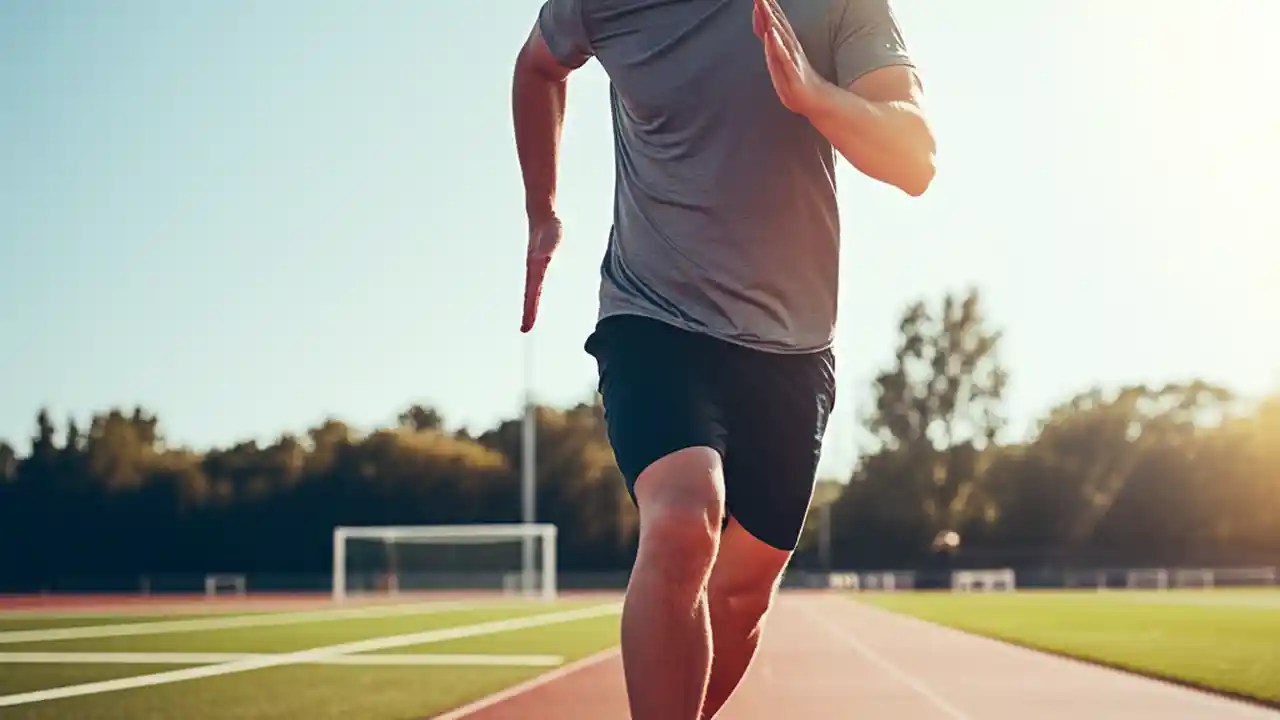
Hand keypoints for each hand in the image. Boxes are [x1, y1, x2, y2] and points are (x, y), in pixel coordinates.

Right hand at [521, 214, 562, 332]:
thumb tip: (545, 256)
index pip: (532, 294)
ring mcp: (537, 268)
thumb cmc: (548, 227)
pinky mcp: (542, 264)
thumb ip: (547, 248)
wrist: (542, 215)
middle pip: (530, 296)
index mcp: (535, 268)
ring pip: (533, 291)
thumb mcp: (550, 238)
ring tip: (529, 321)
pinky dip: (537, 295)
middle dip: (529, 312)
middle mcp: (534, 271)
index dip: (530, 310)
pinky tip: (540, 299)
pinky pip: (539, 284)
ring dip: (531, 305)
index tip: (526, 326)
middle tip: (525, 329)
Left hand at [753, 0, 826, 115]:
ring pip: (780, 37)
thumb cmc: (796, 81)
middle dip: (767, 9)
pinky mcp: (794, 73)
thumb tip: (765, 28)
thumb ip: (772, 44)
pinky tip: (772, 34)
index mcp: (785, 45)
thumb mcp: (779, 61)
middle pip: (777, 25)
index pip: (774, 23)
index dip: (767, 8)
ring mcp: (792, 59)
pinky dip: (777, 45)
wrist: (814, 101)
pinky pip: (784, 57)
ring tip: (763, 6)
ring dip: (771, 21)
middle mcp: (790, 48)